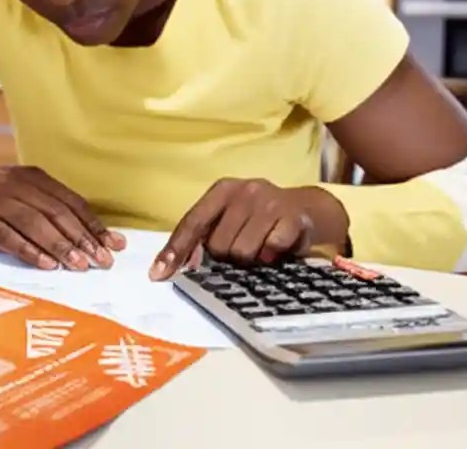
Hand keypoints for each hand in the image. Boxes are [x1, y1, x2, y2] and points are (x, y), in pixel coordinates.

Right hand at [0, 155, 125, 270]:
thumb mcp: (20, 188)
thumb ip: (47, 205)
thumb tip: (85, 233)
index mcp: (34, 178)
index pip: (71, 202)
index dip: (94, 225)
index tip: (114, 245)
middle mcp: (18, 187)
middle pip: (57, 214)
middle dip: (83, 239)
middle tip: (102, 261)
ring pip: (36, 225)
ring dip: (60, 246)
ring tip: (80, 265)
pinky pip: (8, 236)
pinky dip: (29, 251)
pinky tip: (46, 264)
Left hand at [148, 179, 348, 280]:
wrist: (308, 209)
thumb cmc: (259, 218)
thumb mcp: (230, 218)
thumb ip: (204, 236)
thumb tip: (172, 266)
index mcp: (222, 190)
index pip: (192, 223)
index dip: (175, 250)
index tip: (159, 275)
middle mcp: (244, 191)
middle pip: (218, 245)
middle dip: (226, 257)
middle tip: (242, 250)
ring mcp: (270, 202)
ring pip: (243, 252)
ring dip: (250, 260)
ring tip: (260, 249)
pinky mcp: (293, 217)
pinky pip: (271, 250)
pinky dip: (272, 256)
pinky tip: (277, 249)